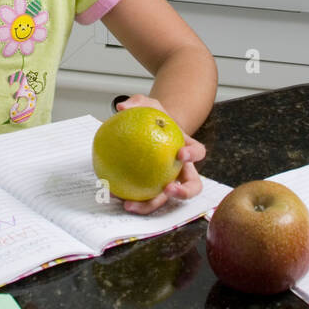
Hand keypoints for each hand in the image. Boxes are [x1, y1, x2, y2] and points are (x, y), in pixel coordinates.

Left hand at [114, 94, 205, 214]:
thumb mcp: (148, 105)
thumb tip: (122, 107)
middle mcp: (182, 170)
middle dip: (183, 192)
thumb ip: (138, 103)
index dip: (193, 155)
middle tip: (168, 190)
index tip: (181, 154)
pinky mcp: (151, 190)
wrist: (149, 130)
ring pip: (166, 200)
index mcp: (186, 149)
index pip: (198, 152)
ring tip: (131, 205)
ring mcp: (168, 182)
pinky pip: (143, 197)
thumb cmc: (153, 118)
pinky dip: (129, 198)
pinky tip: (111, 194)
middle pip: (192, 187)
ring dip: (151, 205)